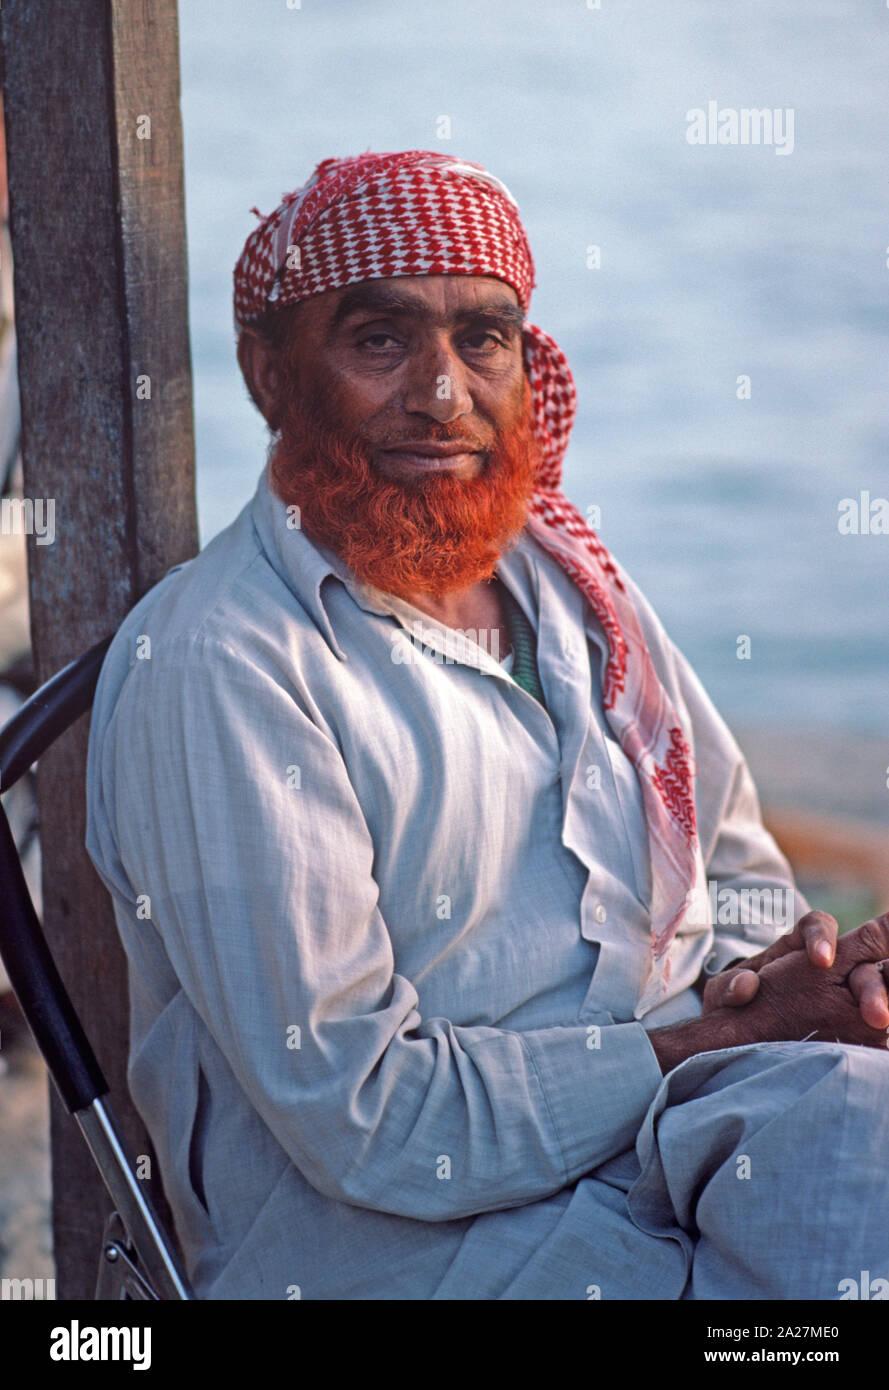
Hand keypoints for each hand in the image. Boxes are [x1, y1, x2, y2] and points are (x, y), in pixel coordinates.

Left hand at [650, 914, 888, 1073]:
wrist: (743, 1038)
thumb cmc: (737, 1006)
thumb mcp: (725, 994)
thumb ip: (730, 986)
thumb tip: (744, 988)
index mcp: (797, 946)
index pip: (817, 926)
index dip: (822, 938)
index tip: (821, 961)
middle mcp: (832, 967)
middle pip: (861, 963)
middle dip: (870, 985)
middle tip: (873, 1014)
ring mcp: (848, 995)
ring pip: (878, 989)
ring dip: (884, 1004)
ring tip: (882, 1027)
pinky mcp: (857, 1024)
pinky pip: (877, 1023)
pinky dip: (881, 1033)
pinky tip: (882, 1044)